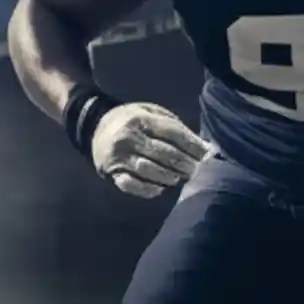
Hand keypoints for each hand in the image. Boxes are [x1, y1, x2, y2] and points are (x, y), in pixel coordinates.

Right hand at [91, 102, 214, 197]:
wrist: (95, 127)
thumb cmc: (133, 121)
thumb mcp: (152, 114)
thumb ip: (178, 128)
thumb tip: (207, 149)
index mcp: (139, 119)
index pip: (173, 133)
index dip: (193, 145)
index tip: (208, 155)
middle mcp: (127, 137)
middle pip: (164, 153)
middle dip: (186, 163)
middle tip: (197, 170)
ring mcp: (118, 156)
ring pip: (149, 170)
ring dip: (170, 176)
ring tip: (180, 177)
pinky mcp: (111, 172)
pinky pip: (131, 185)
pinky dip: (147, 189)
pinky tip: (159, 187)